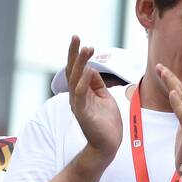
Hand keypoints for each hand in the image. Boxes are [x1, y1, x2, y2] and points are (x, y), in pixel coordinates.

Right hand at [65, 36, 121, 160]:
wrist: (107, 144)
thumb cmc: (106, 121)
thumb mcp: (103, 97)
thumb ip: (96, 84)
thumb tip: (90, 68)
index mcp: (82, 91)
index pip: (77, 69)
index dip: (77, 55)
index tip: (79, 40)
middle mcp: (77, 96)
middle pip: (73, 71)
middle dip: (75, 54)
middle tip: (76, 37)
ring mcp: (79, 104)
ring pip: (76, 79)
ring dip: (81, 63)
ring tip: (87, 49)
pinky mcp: (83, 113)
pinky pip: (81, 95)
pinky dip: (83, 82)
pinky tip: (87, 70)